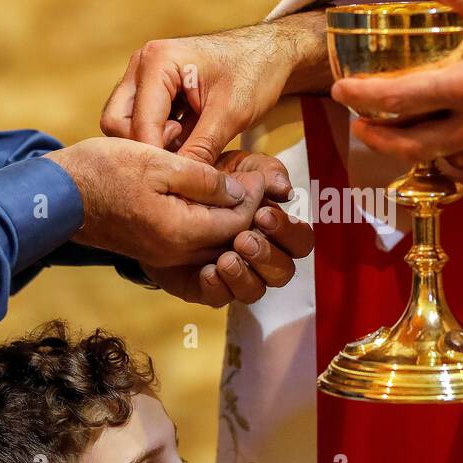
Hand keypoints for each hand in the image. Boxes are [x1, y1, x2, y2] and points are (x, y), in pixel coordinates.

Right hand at [45, 137, 263, 267]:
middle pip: (230, 238)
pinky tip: (206, 197)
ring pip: (213, 242)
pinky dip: (207, 222)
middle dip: (248, 211)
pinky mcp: (152, 249)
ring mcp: (162, 254)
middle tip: (256, 179)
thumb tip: (240, 191)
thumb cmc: (102, 171)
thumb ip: (204, 179)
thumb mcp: (158, 162)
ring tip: (235, 186)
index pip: (238, 221)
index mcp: (181, 231)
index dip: (254, 196)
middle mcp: (175, 252)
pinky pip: (192, 242)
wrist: (55, 195)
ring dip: (229, 217)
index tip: (260, 172)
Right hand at [101, 11, 330, 164]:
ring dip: (152, 145)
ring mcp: (143, 77)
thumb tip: (182, 184)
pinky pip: (140, 122)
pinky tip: (186, 147)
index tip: (177, 183)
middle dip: (147, 149)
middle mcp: (141, 65)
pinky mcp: (151, 90)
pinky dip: (159, 139)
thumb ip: (202, 148)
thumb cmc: (256, 73)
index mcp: (158, 61)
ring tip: (188, 152)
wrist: (269, 54)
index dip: (157, 157)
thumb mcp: (232, 114)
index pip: (140, 122)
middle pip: (118, 123)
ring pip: (125, 125)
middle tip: (184, 161)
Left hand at [140, 150, 314, 306]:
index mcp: (275, 229)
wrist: (162, 192)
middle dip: (266, 256)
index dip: (288, 232)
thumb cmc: (211, 177)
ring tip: (225, 258)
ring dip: (244, 275)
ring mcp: (234, 275)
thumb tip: (286, 189)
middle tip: (243, 239)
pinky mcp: (205, 287)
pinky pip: (220, 298)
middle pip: (284, 272)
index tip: (262, 214)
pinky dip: (217, 287)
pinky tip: (208, 271)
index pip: (300, 241)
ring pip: (255, 291)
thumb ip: (265, 171)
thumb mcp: (238, 165)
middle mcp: (260, 257)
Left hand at [330, 0, 462, 173]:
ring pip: (434, 160)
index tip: (341, 90)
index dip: (365, 96)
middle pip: (408, 142)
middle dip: (374, 133)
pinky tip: (440, 142)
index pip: (402, 98)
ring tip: (387, 132)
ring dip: (404, 148)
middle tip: (355, 121)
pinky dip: (443, 157)